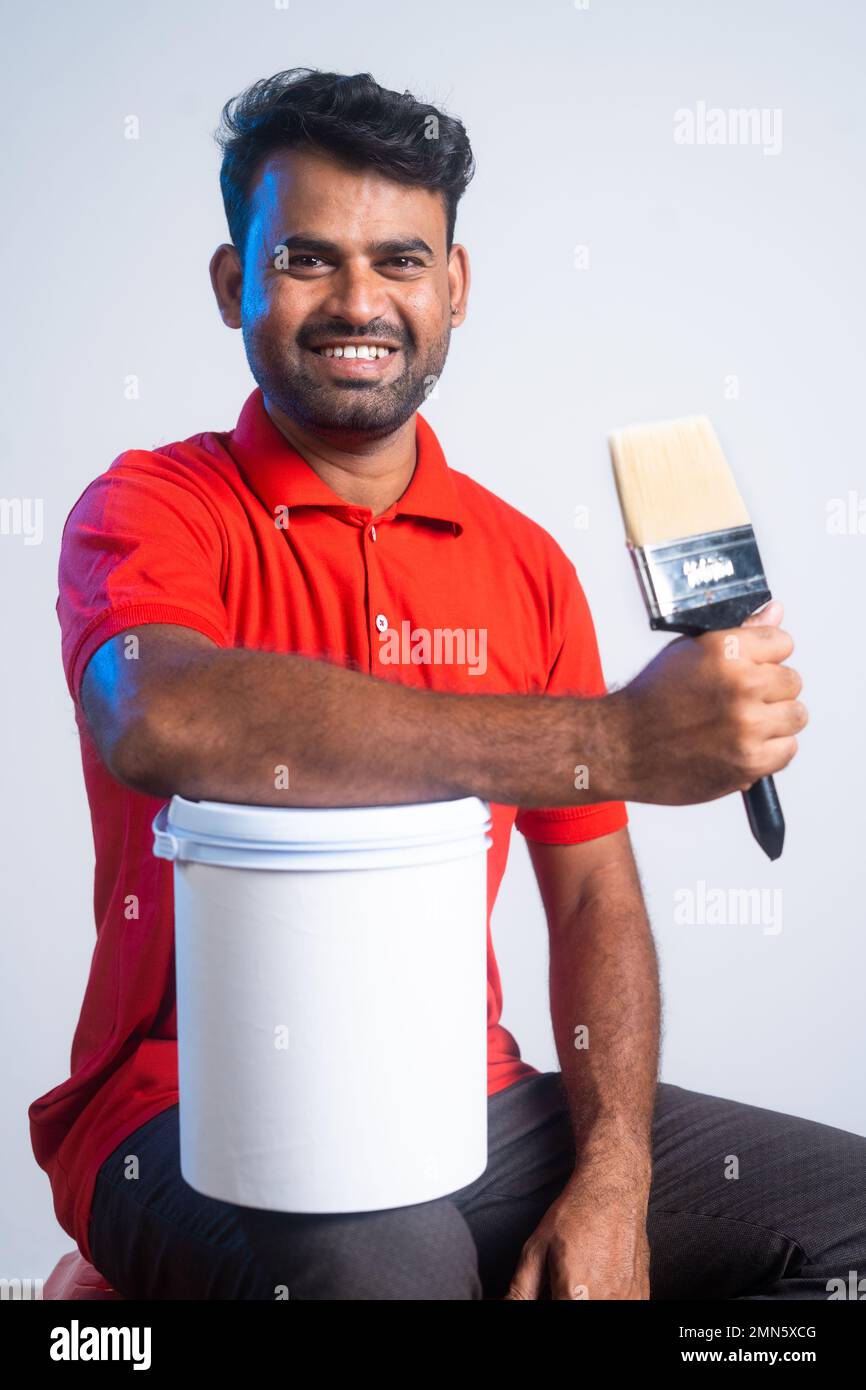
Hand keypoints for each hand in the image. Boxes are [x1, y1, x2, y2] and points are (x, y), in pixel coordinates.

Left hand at [503, 1173, 650, 1300]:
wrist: (613, 1189)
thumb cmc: (576, 1214)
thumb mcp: (537, 1248)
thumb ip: (521, 1288)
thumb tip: (506, 1305)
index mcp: (574, 1293)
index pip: (557, 1313)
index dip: (550, 1301)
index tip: (550, 1292)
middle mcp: (605, 1299)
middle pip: (581, 1308)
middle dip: (566, 1298)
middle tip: (563, 1282)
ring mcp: (627, 1298)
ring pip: (599, 1308)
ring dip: (586, 1298)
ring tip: (580, 1282)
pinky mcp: (641, 1294)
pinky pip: (622, 1306)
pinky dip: (607, 1298)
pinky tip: (599, 1282)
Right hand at [610, 599, 807, 805]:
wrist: (620, 747)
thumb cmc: (650, 700)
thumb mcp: (689, 652)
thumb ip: (739, 633)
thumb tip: (775, 611)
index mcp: (725, 650)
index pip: (782, 642)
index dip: (765, 657)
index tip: (747, 669)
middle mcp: (740, 685)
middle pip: (792, 681)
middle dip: (770, 691)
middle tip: (739, 701)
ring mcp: (747, 726)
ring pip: (795, 716)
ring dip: (774, 722)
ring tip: (741, 725)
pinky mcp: (749, 762)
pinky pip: (787, 750)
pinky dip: (768, 751)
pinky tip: (741, 746)